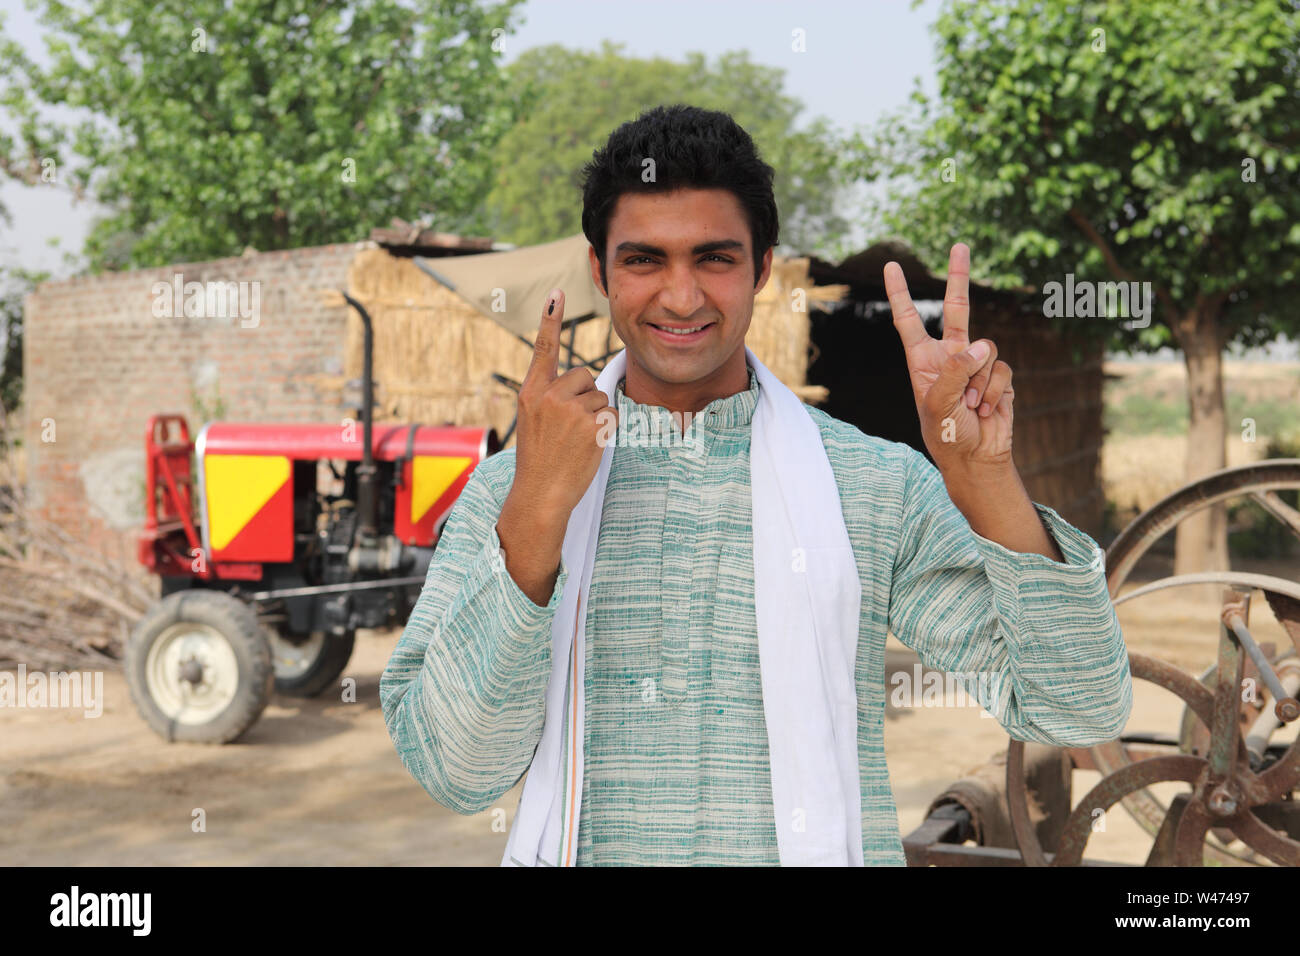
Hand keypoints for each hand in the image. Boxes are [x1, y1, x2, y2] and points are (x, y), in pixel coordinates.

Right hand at [508, 288, 617, 516]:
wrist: (540, 494)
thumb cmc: (540, 460)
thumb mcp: (534, 422)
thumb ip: (551, 398)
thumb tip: (587, 384)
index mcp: (531, 392)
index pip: (544, 350)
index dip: (550, 320)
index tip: (556, 293)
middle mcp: (549, 396)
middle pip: (584, 376)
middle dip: (585, 397)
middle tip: (570, 428)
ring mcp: (570, 410)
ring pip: (600, 397)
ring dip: (596, 417)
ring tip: (576, 441)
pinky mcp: (592, 425)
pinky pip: (612, 415)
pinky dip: (607, 431)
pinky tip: (588, 447)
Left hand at [883, 243, 1013, 472]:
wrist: (977, 458)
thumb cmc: (948, 435)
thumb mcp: (938, 405)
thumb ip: (954, 372)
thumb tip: (980, 344)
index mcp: (923, 361)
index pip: (909, 321)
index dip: (900, 294)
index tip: (891, 267)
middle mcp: (949, 356)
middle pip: (957, 309)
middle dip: (958, 277)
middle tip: (959, 244)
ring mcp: (975, 364)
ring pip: (986, 349)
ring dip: (979, 382)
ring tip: (970, 406)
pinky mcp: (999, 375)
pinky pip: (1002, 369)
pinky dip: (994, 391)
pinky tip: (987, 409)